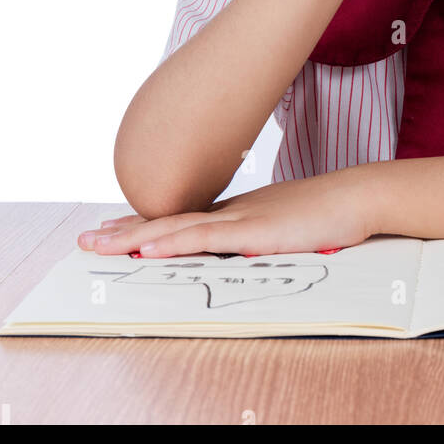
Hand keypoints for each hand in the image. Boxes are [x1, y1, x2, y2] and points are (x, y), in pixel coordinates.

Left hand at [76, 168, 377, 256]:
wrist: (355, 195)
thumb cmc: (327, 212)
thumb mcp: (285, 223)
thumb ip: (259, 233)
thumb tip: (241, 246)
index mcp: (237, 211)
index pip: (181, 219)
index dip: (144, 225)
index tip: (113, 230)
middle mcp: (230, 211)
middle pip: (169, 220)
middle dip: (125, 231)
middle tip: (87, 239)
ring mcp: (240, 218)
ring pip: (177, 228)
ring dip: (134, 237)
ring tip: (100, 244)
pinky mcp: (254, 231)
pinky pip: (206, 237)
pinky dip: (173, 241)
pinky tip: (148, 247)